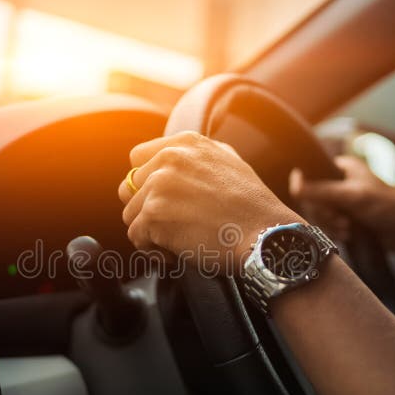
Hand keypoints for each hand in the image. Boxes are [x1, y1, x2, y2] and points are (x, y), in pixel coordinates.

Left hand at [118, 131, 301, 269]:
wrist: (264, 235)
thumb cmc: (251, 207)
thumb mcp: (229, 161)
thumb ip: (197, 155)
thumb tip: (173, 158)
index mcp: (185, 144)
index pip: (138, 158)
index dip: (147, 182)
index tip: (164, 199)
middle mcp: (169, 159)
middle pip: (130, 188)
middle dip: (147, 209)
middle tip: (172, 224)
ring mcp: (159, 186)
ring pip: (130, 214)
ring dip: (150, 231)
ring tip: (177, 239)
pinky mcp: (154, 215)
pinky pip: (136, 237)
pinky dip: (153, 250)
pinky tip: (176, 251)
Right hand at [291, 156, 394, 276]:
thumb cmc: (387, 208)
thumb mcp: (352, 197)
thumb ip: (321, 191)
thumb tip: (294, 183)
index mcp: (343, 167)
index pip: (311, 176)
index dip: (312, 194)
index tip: (324, 206)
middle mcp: (342, 182)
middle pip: (313, 199)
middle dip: (325, 214)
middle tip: (341, 221)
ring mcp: (344, 201)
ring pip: (320, 214)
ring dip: (331, 225)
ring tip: (347, 230)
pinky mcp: (346, 217)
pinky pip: (328, 224)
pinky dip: (335, 231)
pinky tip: (348, 234)